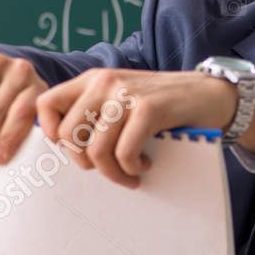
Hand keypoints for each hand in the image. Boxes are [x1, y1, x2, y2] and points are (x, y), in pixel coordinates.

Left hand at [34, 67, 248, 189]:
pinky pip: (124, 153)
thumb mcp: (120, 99)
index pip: (46, 105)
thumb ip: (94, 112)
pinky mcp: (149, 109)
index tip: (74, 150)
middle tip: (106, 167)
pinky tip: (145, 165)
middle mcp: (104, 82)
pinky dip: (132, 168)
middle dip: (84, 162)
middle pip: (66, 136)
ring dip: (113, 172)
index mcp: (92, 79)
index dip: (51, 134)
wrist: (209, 94)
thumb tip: (63, 148)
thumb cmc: (162, 104)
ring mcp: (126, 94)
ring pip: (95, 150)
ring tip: (129, 174)